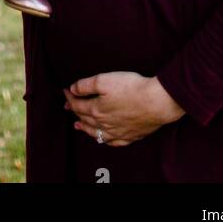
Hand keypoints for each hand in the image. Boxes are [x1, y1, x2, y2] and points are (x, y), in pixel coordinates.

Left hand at [63, 72, 184, 145]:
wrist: (156, 102)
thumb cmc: (131, 88)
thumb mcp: (104, 80)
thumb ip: (86, 85)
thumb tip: (73, 89)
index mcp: (96, 110)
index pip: (77, 104)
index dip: (69, 97)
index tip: (66, 90)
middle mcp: (104, 124)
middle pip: (85, 118)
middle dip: (74, 110)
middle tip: (68, 105)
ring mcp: (117, 132)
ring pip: (96, 133)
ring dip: (85, 128)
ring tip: (77, 125)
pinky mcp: (130, 136)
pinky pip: (112, 141)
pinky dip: (103, 139)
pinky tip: (102, 137)